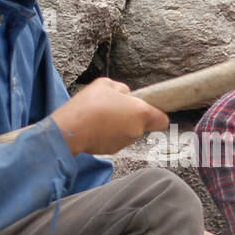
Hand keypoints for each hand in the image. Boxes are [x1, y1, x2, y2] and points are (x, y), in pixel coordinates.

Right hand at [49, 77, 167, 155]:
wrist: (71, 129)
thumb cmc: (90, 104)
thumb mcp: (106, 84)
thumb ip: (122, 90)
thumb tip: (126, 95)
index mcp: (141, 113)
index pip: (162, 120)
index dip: (157, 114)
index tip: (148, 109)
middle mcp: (136, 130)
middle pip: (142, 125)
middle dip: (132, 118)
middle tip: (116, 108)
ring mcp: (125, 142)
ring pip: (128, 133)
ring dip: (120, 126)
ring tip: (102, 117)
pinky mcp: (112, 150)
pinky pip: (115, 140)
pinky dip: (109, 135)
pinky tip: (96, 127)